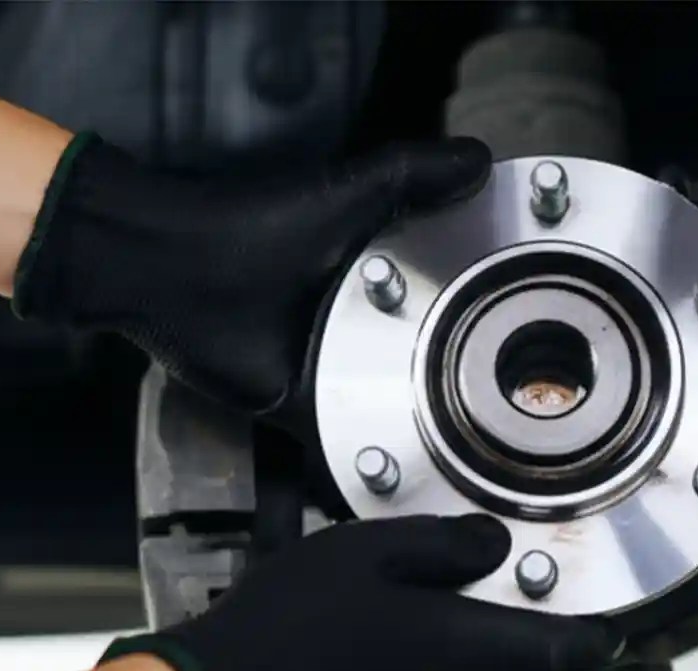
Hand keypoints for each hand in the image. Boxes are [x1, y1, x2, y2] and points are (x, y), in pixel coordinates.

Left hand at [12, 133, 490, 425]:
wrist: (164, 274)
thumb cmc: (239, 230)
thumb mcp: (341, 197)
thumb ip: (410, 175)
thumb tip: (482, 160)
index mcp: (377, 269)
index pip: (449, 288)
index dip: (489, 306)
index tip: (533, 323)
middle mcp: (359, 320)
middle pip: (432, 355)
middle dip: (469, 380)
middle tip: (518, 408)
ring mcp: (332, 366)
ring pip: (393, 401)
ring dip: (426, 423)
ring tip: (480, 455)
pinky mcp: (302, 406)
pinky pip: (345, 441)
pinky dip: (370, 461)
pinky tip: (409, 482)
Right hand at [100, 515, 621, 670]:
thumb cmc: (287, 628)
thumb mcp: (367, 553)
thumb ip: (444, 545)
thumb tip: (492, 545)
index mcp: (463, 647)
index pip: (566, 650)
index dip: (598, 635)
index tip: (610, 622)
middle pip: (514, 669)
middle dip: (503, 632)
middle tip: (470, 595)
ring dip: (452, 653)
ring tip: (395, 617)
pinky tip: (368, 648)